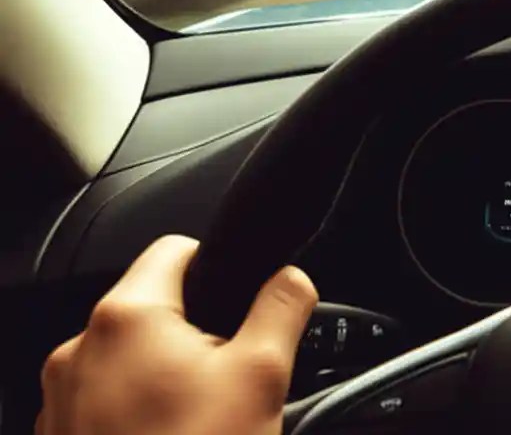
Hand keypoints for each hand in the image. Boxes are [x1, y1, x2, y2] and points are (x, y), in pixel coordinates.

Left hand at [38, 235, 317, 434]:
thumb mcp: (262, 375)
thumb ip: (282, 308)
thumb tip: (291, 278)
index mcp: (127, 317)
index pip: (176, 249)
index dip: (219, 268)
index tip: (240, 302)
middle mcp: (79, 350)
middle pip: (154, 310)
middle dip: (196, 336)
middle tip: (229, 382)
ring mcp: (62, 398)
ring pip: (129, 360)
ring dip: (165, 377)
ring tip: (200, 423)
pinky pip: (105, 404)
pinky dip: (137, 415)